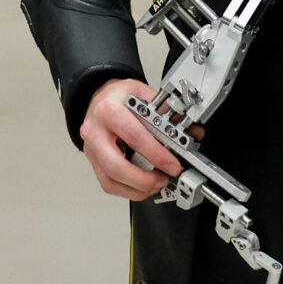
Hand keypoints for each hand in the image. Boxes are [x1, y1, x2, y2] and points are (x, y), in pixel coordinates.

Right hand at [79, 79, 187, 202]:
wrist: (97, 98)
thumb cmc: (118, 97)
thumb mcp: (141, 93)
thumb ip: (166, 112)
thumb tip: (191, 131)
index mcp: (109, 110)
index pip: (135, 137)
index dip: (157, 155)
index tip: (173, 165)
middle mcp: (96, 132)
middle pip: (116, 166)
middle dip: (144, 179)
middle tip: (164, 179)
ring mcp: (91, 149)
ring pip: (111, 180)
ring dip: (137, 189)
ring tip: (156, 184)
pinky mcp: (93, 161)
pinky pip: (108, 184)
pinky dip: (128, 191)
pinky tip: (142, 187)